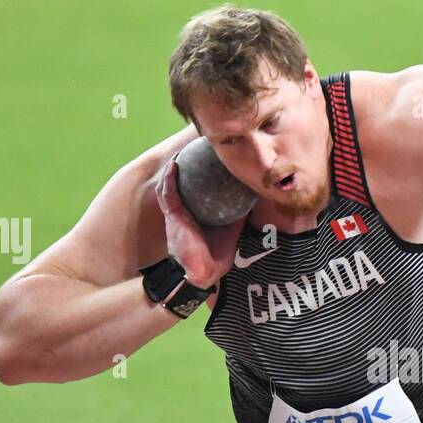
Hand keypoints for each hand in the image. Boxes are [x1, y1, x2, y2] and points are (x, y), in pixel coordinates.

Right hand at [155, 153, 245, 287]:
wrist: (203, 272)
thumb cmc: (216, 255)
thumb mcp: (233, 229)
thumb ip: (240, 214)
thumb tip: (254, 197)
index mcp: (197, 215)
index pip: (197, 191)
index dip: (200, 175)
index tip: (208, 158)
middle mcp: (185, 211)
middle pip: (182, 185)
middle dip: (186, 167)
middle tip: (193, 150)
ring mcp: (176, 213)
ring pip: (170, 185)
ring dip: (173, 168)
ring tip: (181, 151)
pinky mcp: (172, 216)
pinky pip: (168, 194)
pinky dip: (169, 179)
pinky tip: (174, 165)